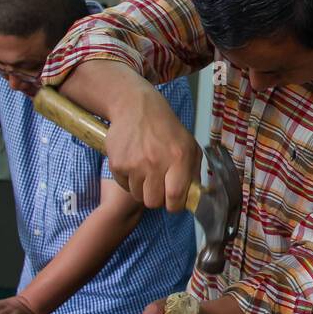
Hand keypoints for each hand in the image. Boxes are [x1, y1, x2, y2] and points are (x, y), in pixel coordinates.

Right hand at [106, 88, 200, 211]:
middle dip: (158, 199)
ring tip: (147, 172)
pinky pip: (124, 185)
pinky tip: (134, 165)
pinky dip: (129, 180)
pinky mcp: (117, 164)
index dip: (175, 205)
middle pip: (153, 202)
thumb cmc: (167, 129)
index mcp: (179, 158)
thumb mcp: (190, 145)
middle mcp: (156, 162)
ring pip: (138, 195)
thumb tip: (194, 197)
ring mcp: (134, 164)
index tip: (174, 203)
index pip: (175, 197)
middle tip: (159, 188)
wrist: (136, 108)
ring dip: (143, 189)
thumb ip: (194, 172)